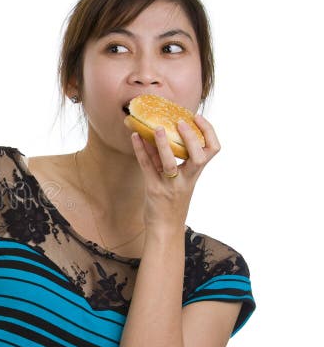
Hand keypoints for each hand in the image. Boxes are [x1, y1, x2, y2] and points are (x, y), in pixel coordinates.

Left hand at [130, 114, 220, 228]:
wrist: (165, 229)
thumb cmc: (172, 202)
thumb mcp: (179, 181)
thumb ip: (171, 160)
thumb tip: (159, 134)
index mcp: (195, 174)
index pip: (212, 150)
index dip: (208, 132)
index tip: (197, 117)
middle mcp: (186, 179)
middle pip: (199, 157)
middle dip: (191, 138)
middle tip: (181, 122)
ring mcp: (170, 185)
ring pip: (170, 163)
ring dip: (163, 144)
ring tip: (156, 128)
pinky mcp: (154, 189)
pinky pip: (147, 167)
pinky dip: (140, 151)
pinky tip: (135, 137)